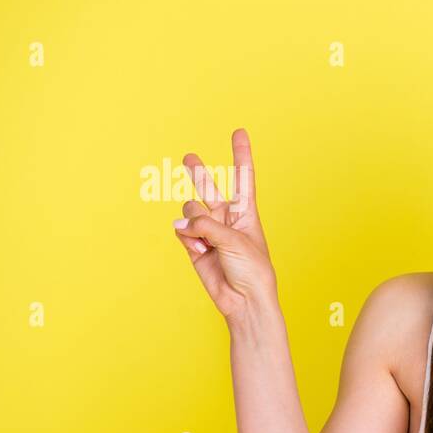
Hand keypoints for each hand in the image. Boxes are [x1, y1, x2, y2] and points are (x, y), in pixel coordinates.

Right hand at [173, 129, 276, 320]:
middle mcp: (226, 218)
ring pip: (189, 211)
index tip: (239, 132)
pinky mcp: (193, 245)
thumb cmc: (252, 270)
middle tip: (189, 157)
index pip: (243, 177)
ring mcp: (208, 231)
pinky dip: (186, 239)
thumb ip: (207, 225)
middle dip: (198, 172)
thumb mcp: (236, 240)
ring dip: (193, 223)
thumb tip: (181, 223)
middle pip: (209, 187)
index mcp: (246, 212)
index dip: (241, 154)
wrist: (243, 300)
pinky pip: (182, 231)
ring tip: (204, 240)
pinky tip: (198, 250)